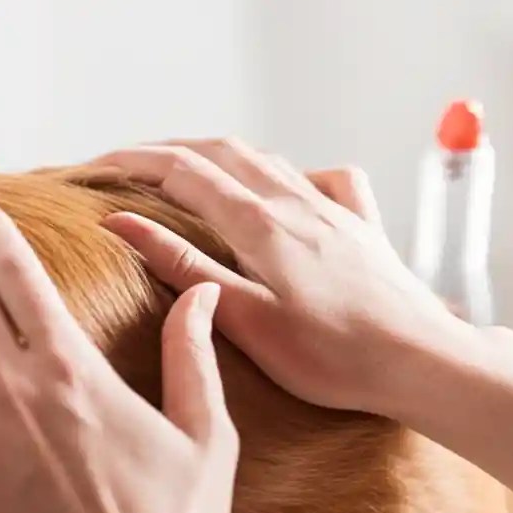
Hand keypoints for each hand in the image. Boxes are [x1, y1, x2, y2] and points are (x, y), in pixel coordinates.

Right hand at [94, 139, 463, 415]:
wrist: (423, 361)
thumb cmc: (336, 358)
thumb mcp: (247, 320)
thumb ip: (184, 267)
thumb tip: (122, 223)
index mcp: (262, 223)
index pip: (180, 171)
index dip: (128, 163)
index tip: (88, 170)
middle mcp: (297, 201)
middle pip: (219, 151)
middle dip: (164, 152)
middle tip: (122, 167)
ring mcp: (334, 208)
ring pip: (265, 159)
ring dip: (216, 156)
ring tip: (184, 172)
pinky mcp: (362, 226)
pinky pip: (322, 177)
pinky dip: (289, 172)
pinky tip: (286, 189)